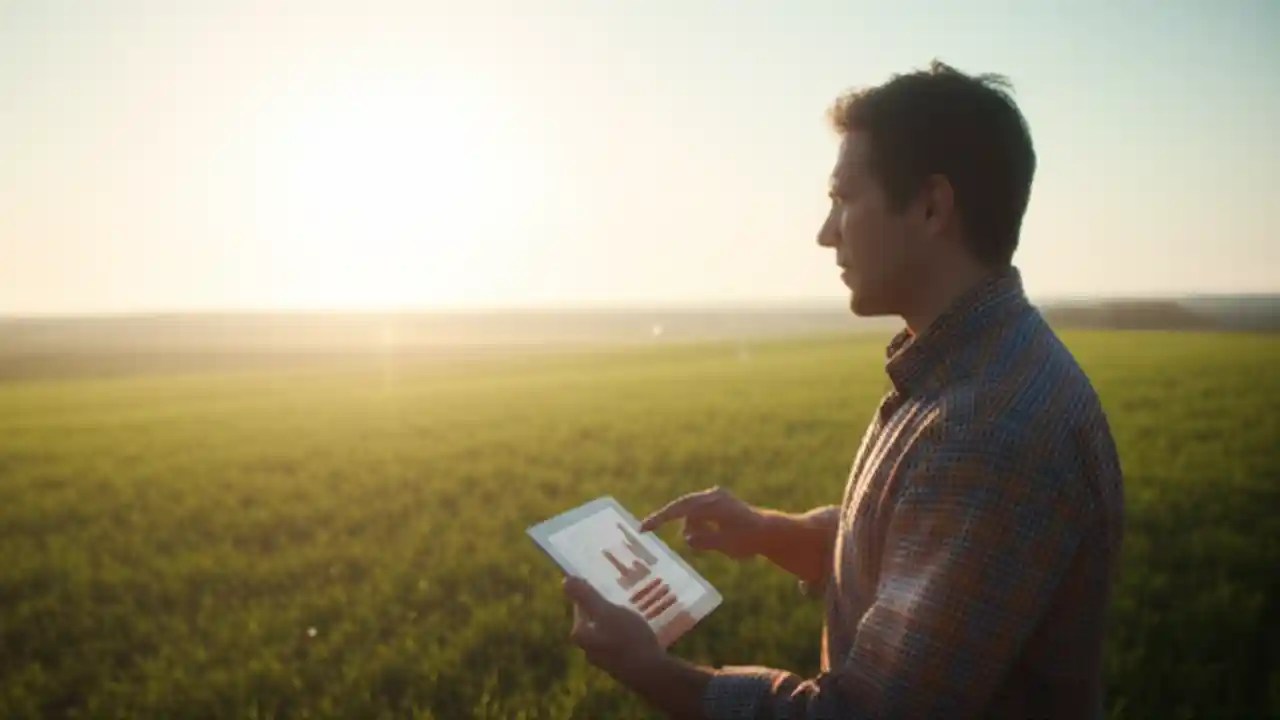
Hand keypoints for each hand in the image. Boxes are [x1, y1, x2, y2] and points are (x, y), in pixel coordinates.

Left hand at [563, 576, 664, 681]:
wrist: (650, 673)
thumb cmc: (627, 638)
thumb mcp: (606, 612)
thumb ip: (586, 596)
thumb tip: (565, 580)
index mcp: (580, 634)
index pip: (580, 606)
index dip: (592, 593)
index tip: (607, 584)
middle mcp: (587, 648)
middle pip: (593, 620)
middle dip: (606, 607)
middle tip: (622, 594)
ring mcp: (603, 659)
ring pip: (606, 631)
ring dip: (617, 620)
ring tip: (633, 608)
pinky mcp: (619, 665)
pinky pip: (619, 642)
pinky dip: (625, 633)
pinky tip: (639, 628)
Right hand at [640, 486, 763, 558]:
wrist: (769, 531)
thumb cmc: (748, 539)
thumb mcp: (724, 544)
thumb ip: (702, 541)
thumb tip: (686, 537)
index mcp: (712, 503)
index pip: (679, 509)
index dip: (659, 519)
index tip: (644, 527)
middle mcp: (712, 496)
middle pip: (682, 508)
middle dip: (669, 520)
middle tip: (646, 529)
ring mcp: (715, 497)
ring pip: (691, 514)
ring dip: (693, 529)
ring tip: (714, 543)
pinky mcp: (718, 502)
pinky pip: (699, 514)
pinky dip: (699, 526)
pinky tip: (714, 537)